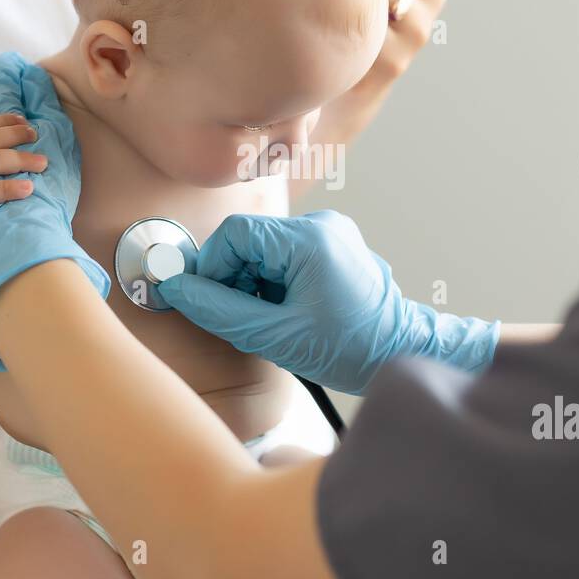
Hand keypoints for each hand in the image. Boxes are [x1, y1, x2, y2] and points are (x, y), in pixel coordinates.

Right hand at [156, 211, 499, 394]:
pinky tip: (284, 310)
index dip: (211, 266)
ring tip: (269, 318)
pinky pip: (284, 254)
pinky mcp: (333, 244)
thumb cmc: (351, 349)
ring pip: (263, 248)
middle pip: (248, 239)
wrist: (402, 353)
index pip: (235, 233)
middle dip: (232, 277)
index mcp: (310, 240)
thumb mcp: (275, 336)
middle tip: (239, 316)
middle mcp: (321, 226)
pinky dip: (272, 281)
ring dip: (252, 281)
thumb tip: (176, 289)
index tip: (208, 299)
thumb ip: (220, 311)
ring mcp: (330, 232)